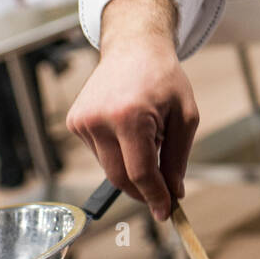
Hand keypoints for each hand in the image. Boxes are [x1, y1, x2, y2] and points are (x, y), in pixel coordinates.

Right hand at [66, 0, 198, 220]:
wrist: (134, 47)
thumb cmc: (164, 78)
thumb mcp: (184, 116)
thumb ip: (178, 158)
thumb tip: (174, 194)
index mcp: (130, 116)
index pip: (140, 172)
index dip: (154, 196)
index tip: (166, 211)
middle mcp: (100, 119)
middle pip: (121, 177)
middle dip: (144, 191)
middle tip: (163, 195)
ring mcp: (83, 121)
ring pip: (109, 168)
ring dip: (132, 166)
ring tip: (148, 137)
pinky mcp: (75, 122)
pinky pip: (100, 153)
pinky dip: (118, 152)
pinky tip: (128, 128)